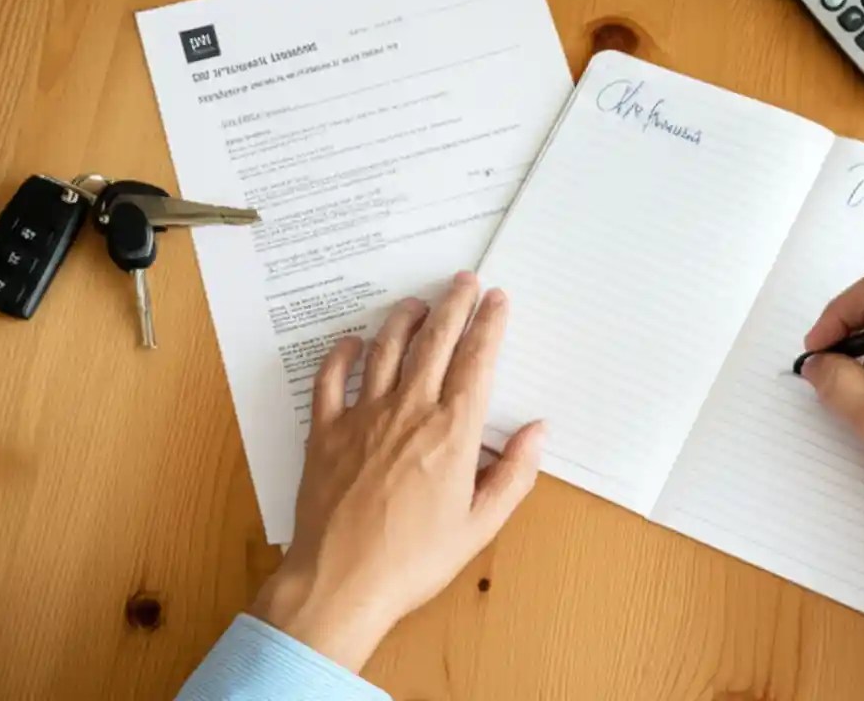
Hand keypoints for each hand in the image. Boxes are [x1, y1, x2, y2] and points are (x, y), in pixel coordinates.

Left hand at [250, 271, 544, 671]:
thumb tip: (537, 431)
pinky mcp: (325, 433)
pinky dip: (343, 355)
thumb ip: (514, 474)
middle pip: (434, 343)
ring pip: (385, 351)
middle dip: (453, 306)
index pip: (476, 362)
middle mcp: (409, 412)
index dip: (489, 325)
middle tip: (464, 281)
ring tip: (417, 303)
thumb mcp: (479, 525)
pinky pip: (331, 380)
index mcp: (452, 433)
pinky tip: (352, 342)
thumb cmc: (414, 561)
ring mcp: (363, 418)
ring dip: (404, 320)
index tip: (497, 300)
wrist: (341, 583)